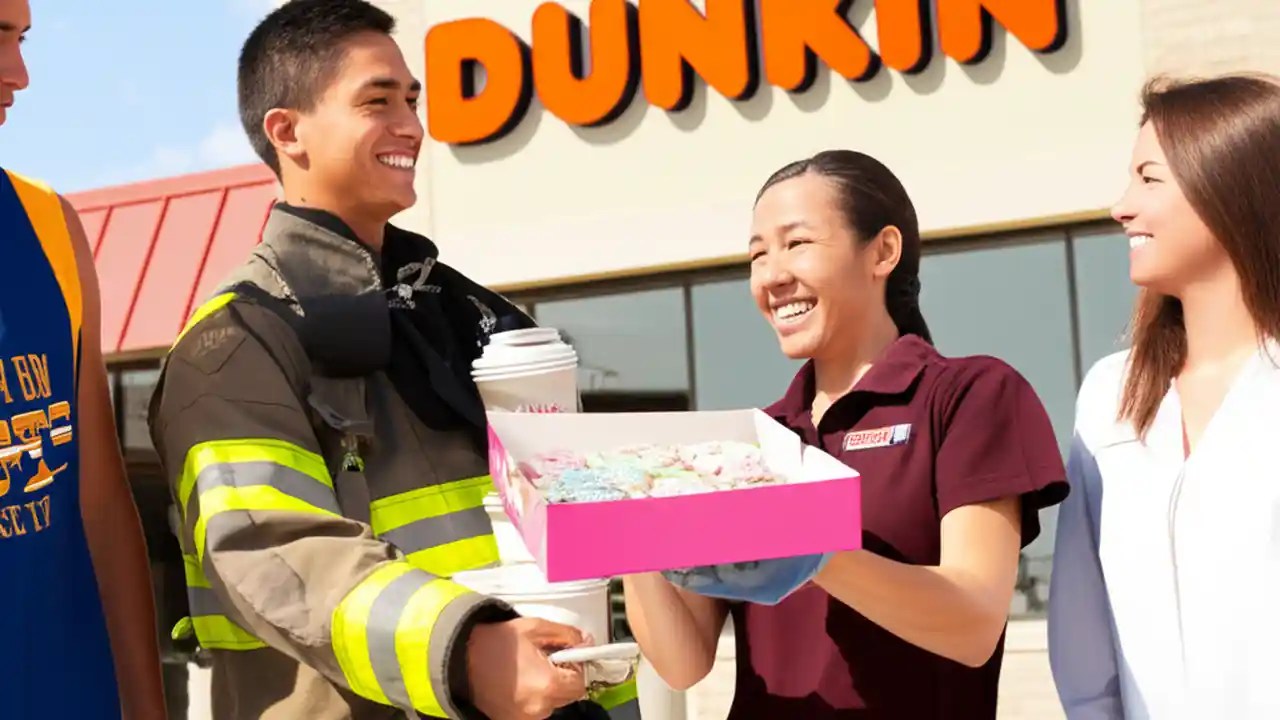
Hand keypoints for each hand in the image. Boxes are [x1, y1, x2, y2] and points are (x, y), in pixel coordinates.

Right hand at [466, 617, 588, 719]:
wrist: (460, 656)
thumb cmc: (497, 641)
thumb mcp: (536, 628)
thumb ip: (567, 635)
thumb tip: (586, 642)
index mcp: (548, 685)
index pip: (580, 684)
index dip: (575, 667)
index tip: (563, 656)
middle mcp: (538, 708)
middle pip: (567, 696)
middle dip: (561, 678)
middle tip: (544, 660)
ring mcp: (523, 718)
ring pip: (550, 704)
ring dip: (546, 689)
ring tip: (526, 670)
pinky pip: (533, 710)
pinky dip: (532, 697)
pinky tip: (517, 681)